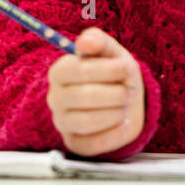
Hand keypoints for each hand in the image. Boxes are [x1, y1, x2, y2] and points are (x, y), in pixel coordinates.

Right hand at [47, 27, 144, 157]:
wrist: (125, 100)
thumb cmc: (115, 73)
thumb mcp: (110, 52)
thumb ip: (98, 41)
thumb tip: (84, 42)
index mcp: (60, 71)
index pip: (78, 70)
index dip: (108, 69)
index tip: (127, 68)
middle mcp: (55, 97)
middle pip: (84, 96)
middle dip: (116, 92)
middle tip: (129, 90)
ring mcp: (62, 122)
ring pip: (88, 121)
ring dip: (116, 112)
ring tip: (124, 106)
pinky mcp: (75, 143)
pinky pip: (95, 143)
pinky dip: (115, 132)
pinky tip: (121, 122)